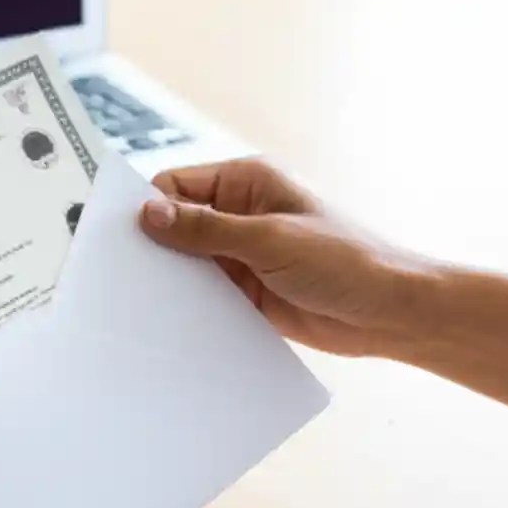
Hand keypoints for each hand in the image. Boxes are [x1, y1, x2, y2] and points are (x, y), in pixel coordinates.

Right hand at [139, 159, 437, 357]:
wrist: (391, 314)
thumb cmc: (346, 261)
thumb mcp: (269, 239)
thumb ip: (206, 229)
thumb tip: (148, 214)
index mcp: (247, 183)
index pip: (176, 185)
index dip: (146, 207)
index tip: (115, 236)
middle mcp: (240, 215)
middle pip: (176, 226)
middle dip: (153, 248)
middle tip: (119, 275)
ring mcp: (242, 256)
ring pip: (186, 265)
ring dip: (170, 282)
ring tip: (139, 304)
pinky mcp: (246, 293)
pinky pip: (204, 297)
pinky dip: (187, 308)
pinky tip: (168, 323)